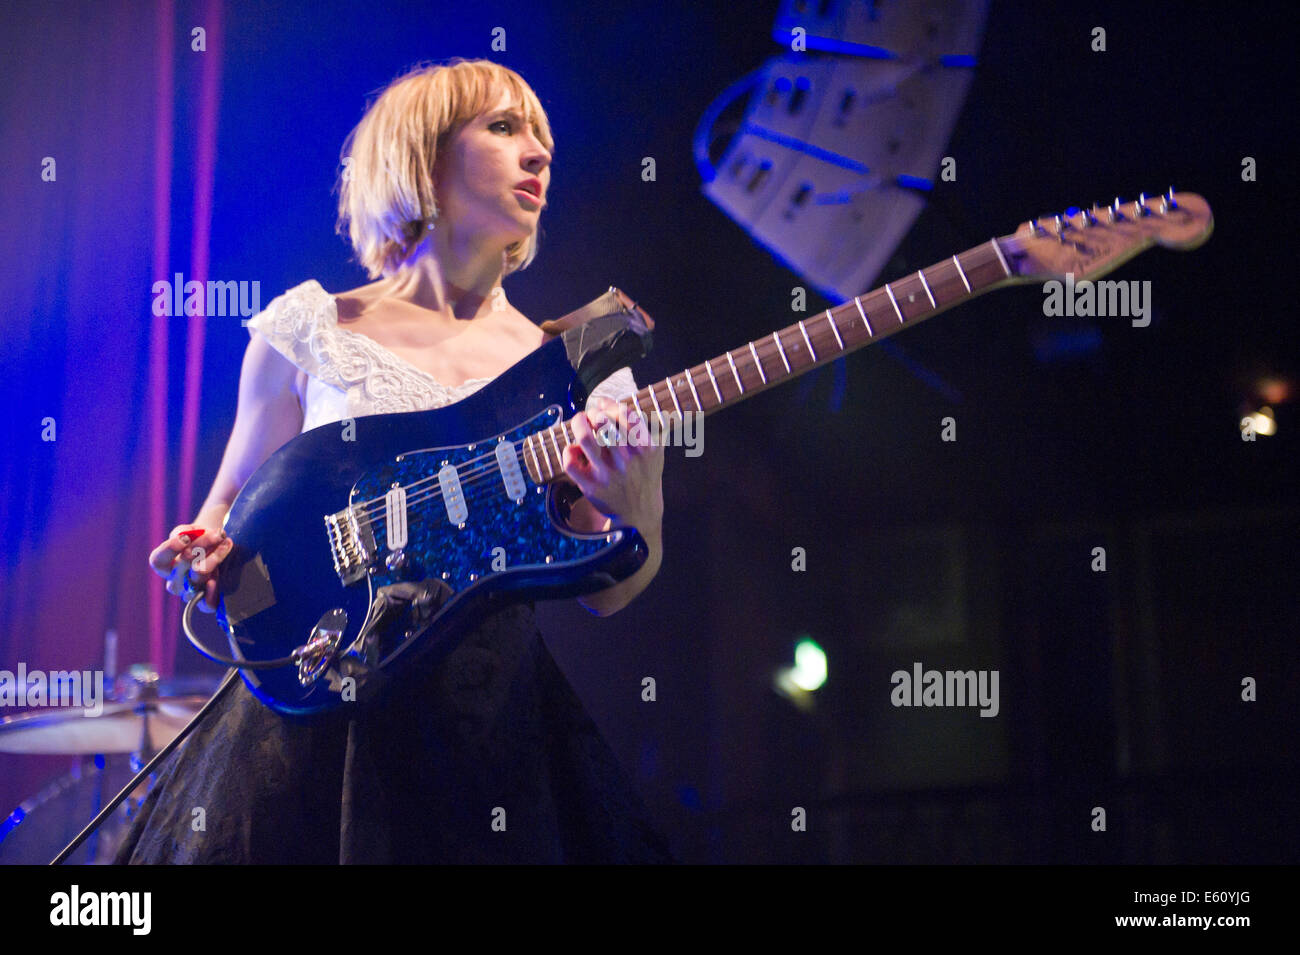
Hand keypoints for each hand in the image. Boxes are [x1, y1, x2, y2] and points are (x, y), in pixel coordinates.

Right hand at [148, 524, 233, 612]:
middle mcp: (175, 581)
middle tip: (219, 534)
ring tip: (226, 544)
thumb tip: (186, 536)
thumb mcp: (191, 531)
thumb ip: (185, 532)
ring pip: (197, 578)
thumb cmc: (201, 538)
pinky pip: (206, 605)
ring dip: (214, 559)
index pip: (158, 560)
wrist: (219, 548)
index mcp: (165, 565)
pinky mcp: (206, 601)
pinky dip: (211, 594)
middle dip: (202, 545)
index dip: (170, 549)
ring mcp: (190, 592)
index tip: (185, 538)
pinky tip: (215, 581)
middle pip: (183, 565)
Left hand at [562, 398, 663, 529]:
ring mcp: (608, 475)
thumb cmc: (644, 475)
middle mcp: (627, 461)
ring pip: (585, 439)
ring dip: (579, 424)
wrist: (640, 514)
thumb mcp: (656, 452)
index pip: (626, 415)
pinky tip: (575, 450)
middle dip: (594, 413)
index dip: (610, 404)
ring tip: (580, 422)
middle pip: (604, 423)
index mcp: (646, 449)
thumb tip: (615, 402)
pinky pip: (571, 462)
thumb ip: (646, 427)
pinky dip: (569, 450)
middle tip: (592, 416)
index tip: (603, 404)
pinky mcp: (591, 488)